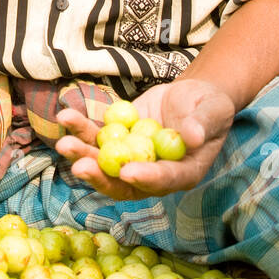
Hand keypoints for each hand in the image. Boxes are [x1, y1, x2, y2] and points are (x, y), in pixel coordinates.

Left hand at [55, 77, 234, 199]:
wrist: (190, 97)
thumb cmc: (209, 106)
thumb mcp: (214, 111)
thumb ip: (202, 124)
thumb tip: (192, 137)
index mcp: (182, 173)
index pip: (163, 180)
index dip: (145, 177)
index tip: (128, 171)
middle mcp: (152, 172)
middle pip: (123, 182)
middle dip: (100, 176)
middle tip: (80, 166)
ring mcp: (131, 157)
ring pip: (103, 162)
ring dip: (82, 154)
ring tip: (64, 143)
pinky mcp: (117, 139)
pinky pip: (96, 137)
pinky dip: (80, 128)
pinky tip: (66, 117)